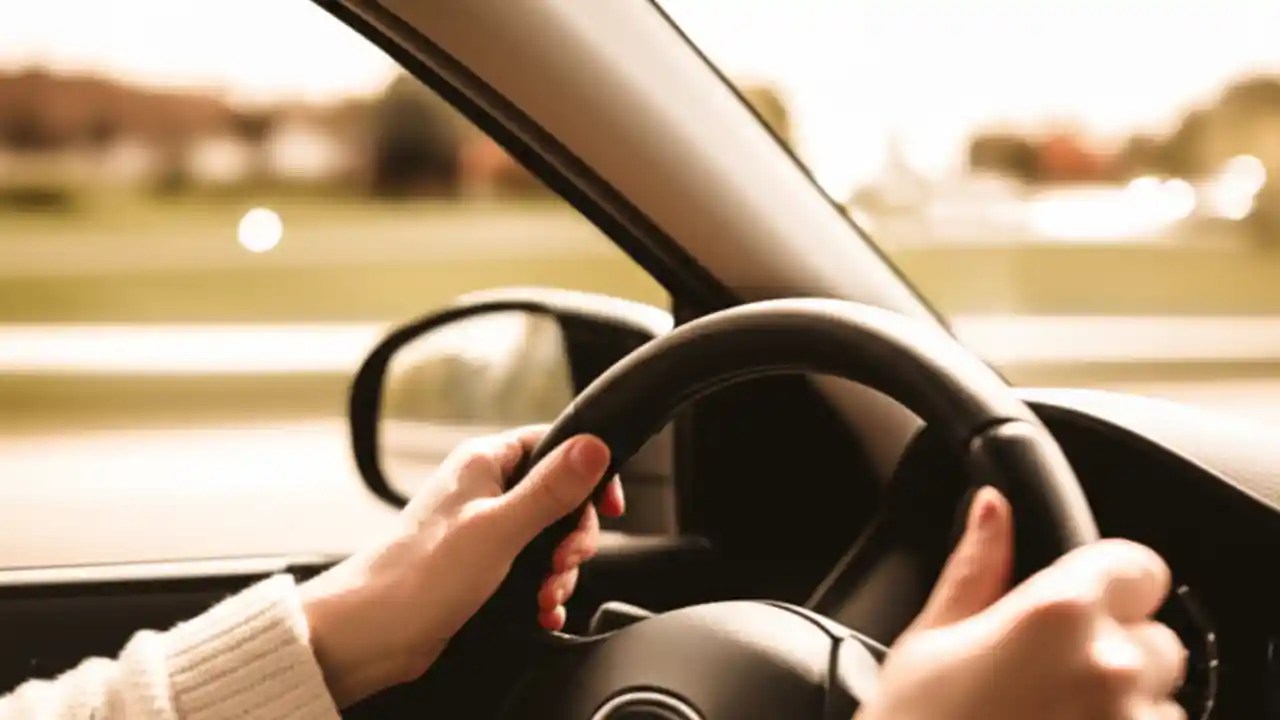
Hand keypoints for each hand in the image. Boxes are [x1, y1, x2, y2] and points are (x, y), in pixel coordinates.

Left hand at [299, 425, 623, 706]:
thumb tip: (594, 446)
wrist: (371, 633)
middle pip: (560, 496)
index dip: (588, 472)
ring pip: (549, 537)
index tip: (607, 507)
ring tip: (547, 594)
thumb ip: (550, 489)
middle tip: (564, 562)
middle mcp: (485, 489)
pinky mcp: (481, 565)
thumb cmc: (419, 575)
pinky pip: (531, 567)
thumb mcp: (499, 528)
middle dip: (574, 536)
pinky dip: (544, 588)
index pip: (555, 443)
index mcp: (485, 463)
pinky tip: (542, 608)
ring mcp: (483, 528)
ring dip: (560, 570)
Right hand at [857, 487, 1186, 719]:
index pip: (1140, 566)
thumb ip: (976, 567)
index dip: (1111, 581)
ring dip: (1124, 711)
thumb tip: (991, 507)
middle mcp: (1110, 667)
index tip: (1084, 602)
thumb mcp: (931, 641)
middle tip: (1048, 682)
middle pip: (1157, 639)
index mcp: (1056, 613)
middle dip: (1116, 654)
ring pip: (1162, 705)